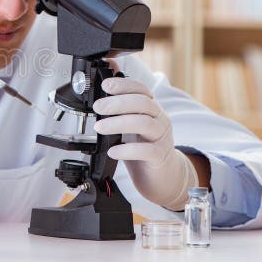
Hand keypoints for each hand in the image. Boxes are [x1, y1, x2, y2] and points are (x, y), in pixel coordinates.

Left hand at [93, 76, 197, 210]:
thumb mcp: (130, 125)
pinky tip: (113, 151)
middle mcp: (159, 119)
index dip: (124, 85)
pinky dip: (127, 150)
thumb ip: (119, 111)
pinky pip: (146, 150)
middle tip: (98, 107)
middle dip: (118, 102)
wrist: (163, 176)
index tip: (106, 85)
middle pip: (143, 103)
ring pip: (144, 123)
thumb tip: (101, 91)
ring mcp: (162, 138)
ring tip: (100, 128)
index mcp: (151, 109)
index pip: (141, 90)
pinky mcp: (160, 156)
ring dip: (118, 123)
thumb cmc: (143, 147)